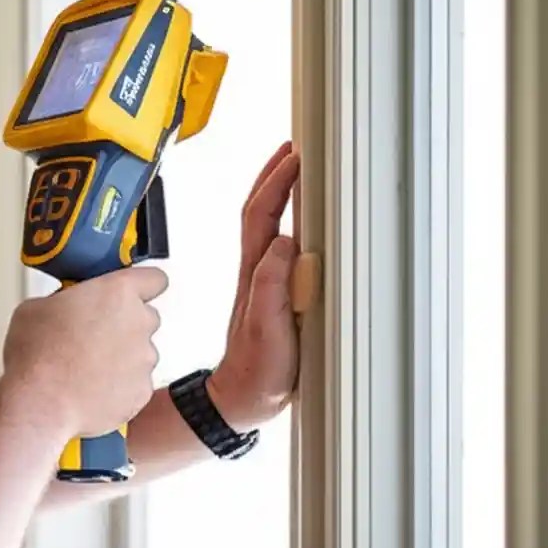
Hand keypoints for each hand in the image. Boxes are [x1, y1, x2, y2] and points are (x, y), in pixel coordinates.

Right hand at [2, 267, 167, 436]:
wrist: (41, 404)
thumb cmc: (38, 357)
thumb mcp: (36, 308)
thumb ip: (64, 300)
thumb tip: (62, 308)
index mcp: (117, 293)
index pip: (154, 278)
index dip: (143, 285)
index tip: (134, 291)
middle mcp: (138, 323)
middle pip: (145, 317)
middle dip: (124, 324)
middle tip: (94, 335)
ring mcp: (144, 359)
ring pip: (141, 353)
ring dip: (122, 357)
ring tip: (88, 367)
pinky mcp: (142, 391)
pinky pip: (136, 383)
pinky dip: (120, 385)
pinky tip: (92, 388)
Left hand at [208, 141, 301, 432]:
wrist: (244, 398)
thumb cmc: (259, 371)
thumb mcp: (268, 329)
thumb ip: (272, 287)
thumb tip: (284, 242)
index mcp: (256, 273)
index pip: (262, 215)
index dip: (276, 183)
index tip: (296, 157)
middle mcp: (257, 270)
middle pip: (260, 210)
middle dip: (275, 175)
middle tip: (296, 149)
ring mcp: (263, 280)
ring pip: (267, 224)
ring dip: (280, 193)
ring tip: (298, 171)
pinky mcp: (273, 293)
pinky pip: (278, 244)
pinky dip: (288, 220)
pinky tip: (303, 219)